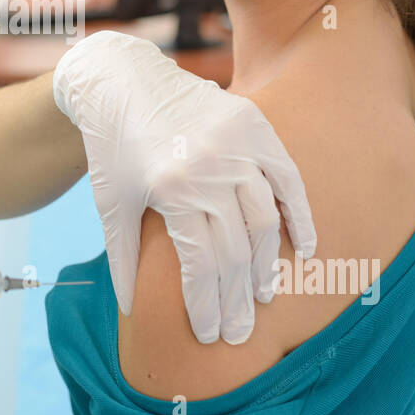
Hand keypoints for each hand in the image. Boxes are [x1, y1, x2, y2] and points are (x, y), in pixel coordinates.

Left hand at [53, 31, 315, 343]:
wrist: (121, 79)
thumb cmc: (112, 148)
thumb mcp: (111, 204)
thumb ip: (124, 259)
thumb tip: (132, 313)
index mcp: (171, 188)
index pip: (201, 263)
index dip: (207, 304)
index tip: (212, 335)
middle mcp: (208, 167)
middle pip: (236, 250)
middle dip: (238, 299)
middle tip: (240, 331)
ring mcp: (236, 144)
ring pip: (266, 220)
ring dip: (267, 265)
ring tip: (263, 296)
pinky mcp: (253, 124)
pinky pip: (288, 178)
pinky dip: (300, 215)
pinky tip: (302, 249)